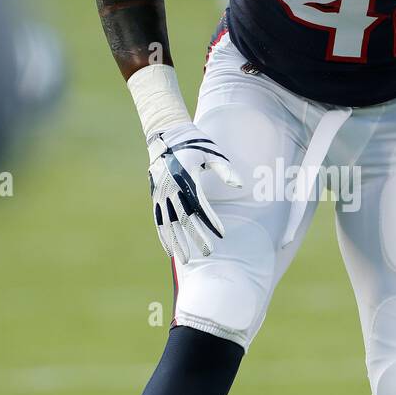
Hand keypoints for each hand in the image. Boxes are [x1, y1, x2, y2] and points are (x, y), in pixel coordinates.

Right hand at [147, 121, 240, 263]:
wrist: (165, 134)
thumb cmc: (194, 144)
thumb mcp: (212, 152)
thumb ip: (225, 169)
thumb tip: (239, 184)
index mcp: (186, 178)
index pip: (200, 205)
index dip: (211, 221)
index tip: (221, 234)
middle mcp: (171, 188)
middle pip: (184, 218)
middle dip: (195, 237)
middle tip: (208, 253)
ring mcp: (161, 193)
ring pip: (168, 224)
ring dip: (177, 242)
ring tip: (185, 260)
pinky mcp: (155, 196)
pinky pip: (159, 220)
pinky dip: (164, 236)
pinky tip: (169, 250)